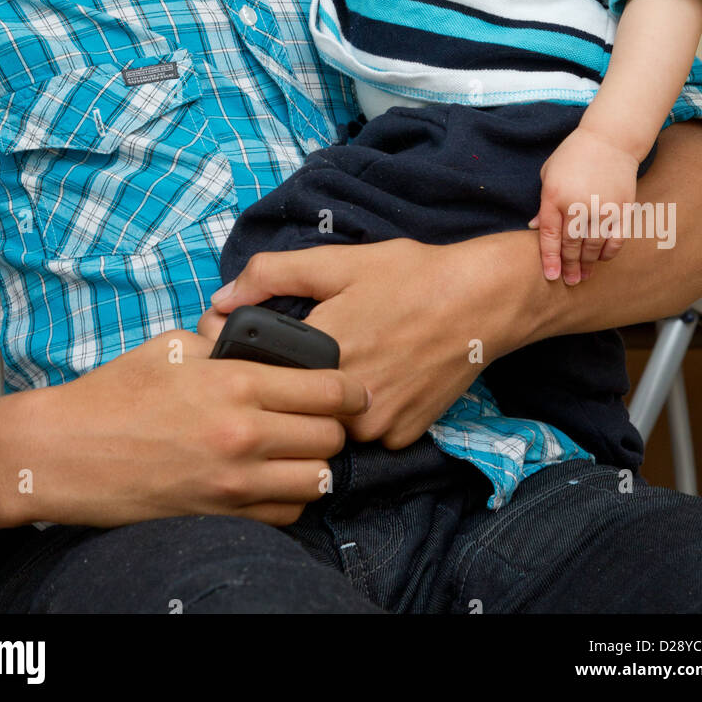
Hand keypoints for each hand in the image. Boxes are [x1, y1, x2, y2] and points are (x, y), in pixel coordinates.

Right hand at [12, 328, 369, 528]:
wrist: (66, 452)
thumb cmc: (116, 393)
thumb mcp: (172, 344)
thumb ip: (224, 338)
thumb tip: (258, 332)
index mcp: (236, 383)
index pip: (328, 389)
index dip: (351, 387)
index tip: (354, 387)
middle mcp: (244, 435)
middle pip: (332, 438)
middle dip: (337, 425)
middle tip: (326, 416)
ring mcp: (234, 483)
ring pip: (318, 482)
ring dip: (318, 464)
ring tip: (303, 448)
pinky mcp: (221, 516)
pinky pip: (286, 513)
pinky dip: (292, 497)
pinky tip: (277, 477)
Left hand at [203, 239, 504, 448]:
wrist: (483, 300)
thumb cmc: (409, 275)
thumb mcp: (336, 262)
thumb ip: (270, 276)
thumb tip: (218, 300)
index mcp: (318, 355)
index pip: (260, 374)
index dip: (256, 359)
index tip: (264, 342)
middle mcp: (344, 401)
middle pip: (295, 403)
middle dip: (296, 380)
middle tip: (330, 342)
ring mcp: (375, 426)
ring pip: (329, 423)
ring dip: (331, 400)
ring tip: (359, 357)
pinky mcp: (401, 438)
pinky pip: (365, 433)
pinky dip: (367, 412)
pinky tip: (384, 377)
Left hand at [528, 125, 639, 284]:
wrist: (610, 139)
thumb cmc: (573, 155)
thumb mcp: (549, 174)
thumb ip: (542, 203)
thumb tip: (533, 228)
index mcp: (554, 195)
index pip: (549, 235)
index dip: (550, 258)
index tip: (551, 276)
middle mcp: (578, 204)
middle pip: (572, 245)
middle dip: (569, 266)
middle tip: (569, 281)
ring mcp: (602, 208)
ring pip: (594, 246)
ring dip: (588, 263)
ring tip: (584, 275)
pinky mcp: (622, 208)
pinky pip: (616, 239)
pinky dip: (609, 252)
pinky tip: (602, 258)